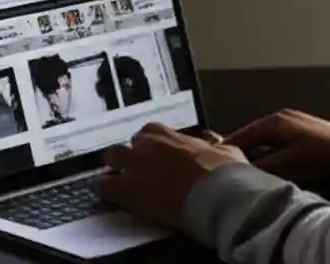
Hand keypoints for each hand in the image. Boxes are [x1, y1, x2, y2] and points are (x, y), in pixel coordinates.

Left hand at [98, 123, 247, 229]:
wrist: (218, 196)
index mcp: (170, 136)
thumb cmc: (226, 172)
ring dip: (115, 169)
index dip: (150, 145)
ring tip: (121, 184)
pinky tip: (112, 198)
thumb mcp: (225, 150)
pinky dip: (106, 189)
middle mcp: (148, 145)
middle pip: (127, 145)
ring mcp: (135, 166)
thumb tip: (210, 139)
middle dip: (129, 157)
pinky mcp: (126, 190)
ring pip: (111, 157)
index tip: (157, 157)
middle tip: (139, 174)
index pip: (150, 132)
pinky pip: (103, 185)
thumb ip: (211, 144)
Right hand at [224, 110, 329, 183]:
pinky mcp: (302, 130)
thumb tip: (242, 169)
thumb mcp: (289, 164)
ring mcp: (292, 122)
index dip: (228, 151)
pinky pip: (277, 140)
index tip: (215, 164)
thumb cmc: (323, 156)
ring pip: (265, 139)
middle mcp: (281, 118)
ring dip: (256, 154)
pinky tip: (270, 165)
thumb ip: (263, 165)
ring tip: (247, 171)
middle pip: (252, 136)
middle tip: (229, 170)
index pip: (242, 136)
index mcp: (274, 122)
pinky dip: (269, 151)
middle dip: (241, 153)